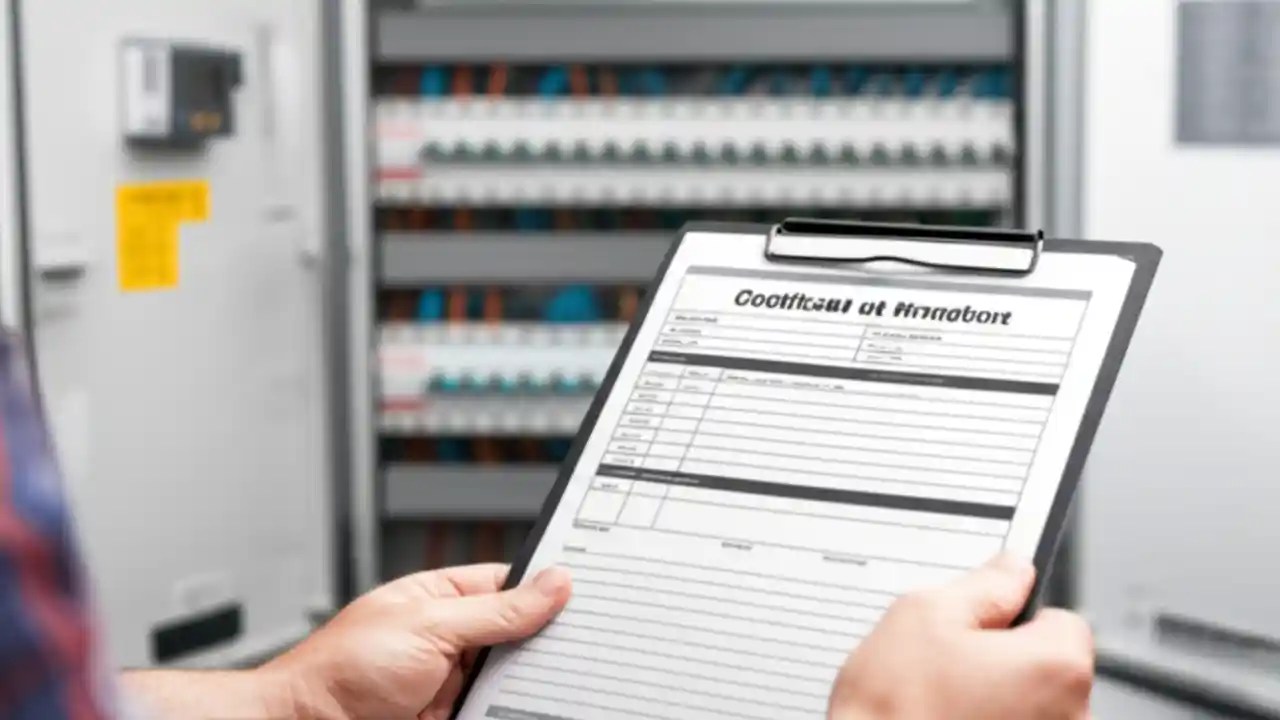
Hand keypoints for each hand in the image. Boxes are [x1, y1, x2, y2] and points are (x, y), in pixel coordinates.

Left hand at [266, 563, 571, 719]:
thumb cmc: (340, 669)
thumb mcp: (429, 626)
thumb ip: (496, 609)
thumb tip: (553, 583)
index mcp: (441, 598)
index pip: (509, 585)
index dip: (547, 589)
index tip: (587, 594)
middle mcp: (451, 640)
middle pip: (520, 637)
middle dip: (545, 643)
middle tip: (582, 646)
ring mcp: (453, 685)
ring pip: (515, 682)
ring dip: (533, 683)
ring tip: (559, 681)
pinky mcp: (456, 717)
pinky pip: (500, 712)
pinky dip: (516, 710)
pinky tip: (531, 706)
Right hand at [827, 554, 1092, 719]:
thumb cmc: (892, 711)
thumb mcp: (925, 615)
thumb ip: (983, 586)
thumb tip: (1013, 571)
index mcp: (1058, 668)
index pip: (1061, 620)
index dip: (1014, 618)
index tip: (980, 626)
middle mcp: (1072, 717)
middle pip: (1046, 669)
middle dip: (1004, 662)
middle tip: (947, 667)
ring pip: (1028, 707)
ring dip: (996, 702)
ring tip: (939, 705)